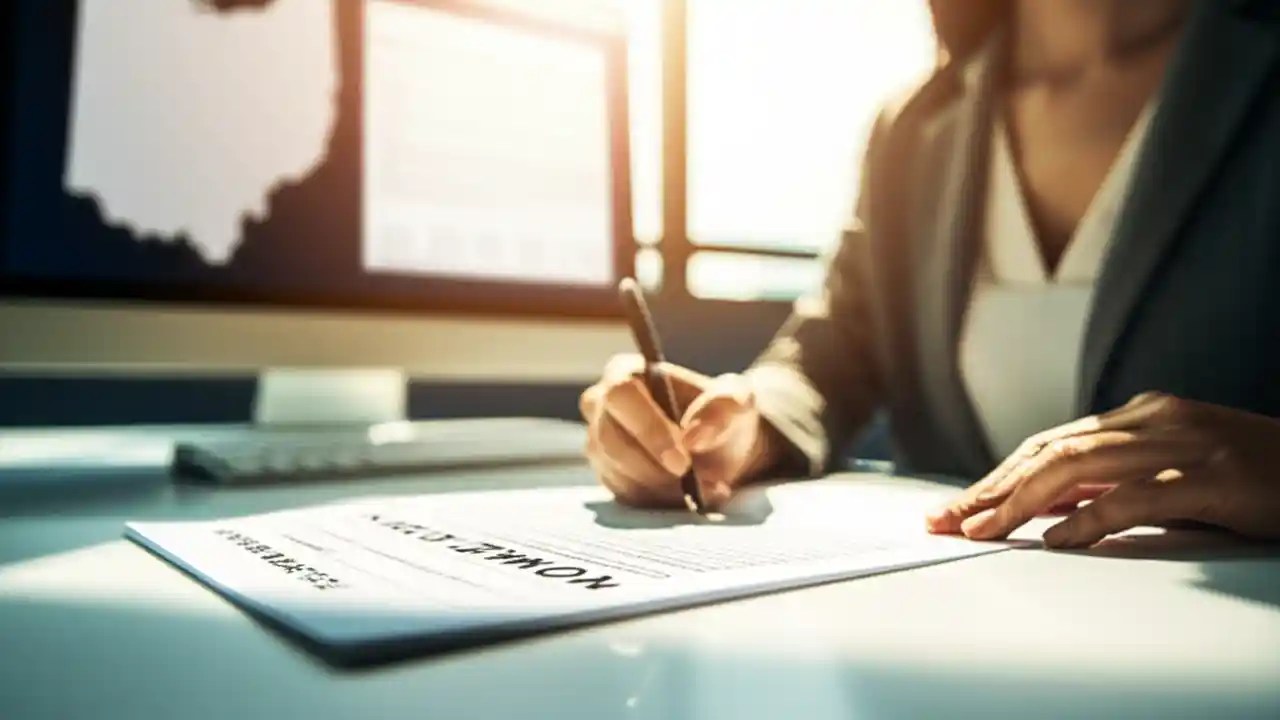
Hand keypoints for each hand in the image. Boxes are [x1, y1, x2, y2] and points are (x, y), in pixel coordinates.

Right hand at [579, 354, 774, 509]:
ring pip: (618, 473)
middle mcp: (601, 405)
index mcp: (626, 373)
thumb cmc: (723, 415)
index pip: (621, 394)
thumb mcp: (737, 402)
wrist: (722, 448)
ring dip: (665, 489)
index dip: (649, 429)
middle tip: (700, 483)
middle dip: (657, 469)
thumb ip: (722, 409)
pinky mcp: (607, 475)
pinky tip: (690, 496)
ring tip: (706, 488)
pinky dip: (661, 501)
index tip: (683, 461)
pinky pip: (624, 494)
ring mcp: (599, 442)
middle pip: (612, 440)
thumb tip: (694, 437)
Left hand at [926, 392, 1279, 547]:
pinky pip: (1136, 496)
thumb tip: (1047, 509)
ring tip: (983, 530)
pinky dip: (1090, 518)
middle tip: (948, 520)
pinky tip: (1057, 539)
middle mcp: (1151, 421)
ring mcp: (1180, 445)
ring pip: (1078, 467)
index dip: (997, 476)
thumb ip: (1114, 482)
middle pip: (1050, 452)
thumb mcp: (1171, 472)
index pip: (1049, 445)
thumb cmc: (1251, 478)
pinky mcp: (1208, 477)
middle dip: (992, 488)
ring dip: (1021, 502)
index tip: (958, 506)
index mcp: (1140, 416)